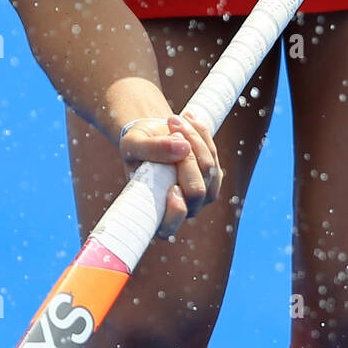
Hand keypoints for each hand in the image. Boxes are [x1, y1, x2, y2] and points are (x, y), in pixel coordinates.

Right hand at [119, 111, 221, 240]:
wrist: (153, 134)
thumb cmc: (138, 146)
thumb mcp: (133, 144)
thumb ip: (151, 148)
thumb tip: (183, 148)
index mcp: (155, 211)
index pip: (168, 227)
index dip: (175, 212)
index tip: (173, 188)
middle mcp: (181, 209)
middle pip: (196, 191)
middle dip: (186, 158)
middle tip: (169, 129)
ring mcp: (201, 195)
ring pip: (208, 170)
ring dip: (193, 140)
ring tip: (174, 120)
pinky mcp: (213, 177)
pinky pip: (214, 155)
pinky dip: (201, 135)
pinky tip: (188, 120)